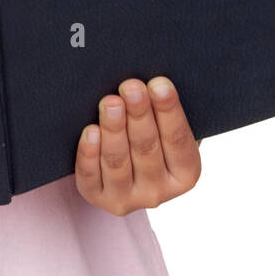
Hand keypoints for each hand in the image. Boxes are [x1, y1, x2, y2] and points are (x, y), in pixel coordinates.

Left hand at [75, 76, 201, 215]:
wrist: (123, 163)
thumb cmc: (151, 133)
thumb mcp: (166, 124)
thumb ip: (164, 108)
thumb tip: (155, 76)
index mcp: (185, 173)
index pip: (178, 141)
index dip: (169, 111)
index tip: (160, 84)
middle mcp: (159, 192)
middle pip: (147, 149)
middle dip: (139, 115)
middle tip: (131, 86)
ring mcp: (128, 198)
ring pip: (118, 162)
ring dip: (114, 129)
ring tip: (110, 102)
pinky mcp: (99, 198)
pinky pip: (91, 177)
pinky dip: (89, 154)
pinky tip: (90, 131)